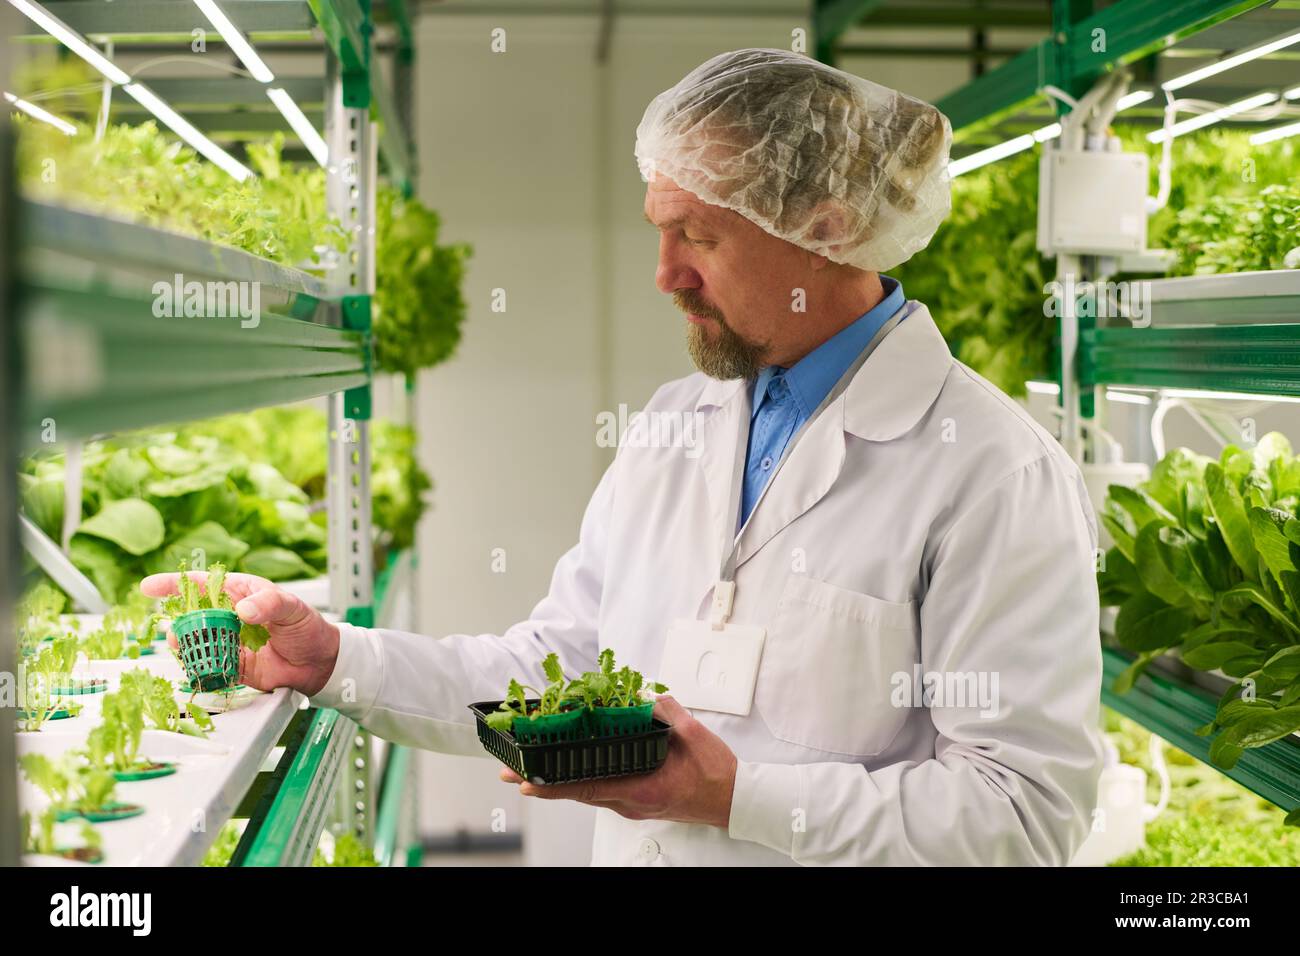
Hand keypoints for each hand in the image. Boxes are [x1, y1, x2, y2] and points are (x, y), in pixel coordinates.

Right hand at [140, 571, 339, 696]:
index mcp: (240, 593)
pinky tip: (199, 669)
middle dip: (178, 623)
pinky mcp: (230, 666)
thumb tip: (243, 609)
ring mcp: (227, 642)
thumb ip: (269, 604)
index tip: (149, 587)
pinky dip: (199, 669)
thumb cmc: (307, 627)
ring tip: (186, 650)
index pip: (201, 584)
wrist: (319, 663)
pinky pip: (206, 667)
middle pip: (191, 616)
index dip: (173, 584)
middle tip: (177, 632)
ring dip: (186, 647)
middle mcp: (228, 616)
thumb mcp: (292, 608)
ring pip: (194, 643)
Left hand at [498, 696, 737, 828]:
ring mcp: (631, 803)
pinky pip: (600, 789)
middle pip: (578, 791)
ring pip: (586, 791)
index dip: (554, 785)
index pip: (588, 787)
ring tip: (531, 767)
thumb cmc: (715, 776)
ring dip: (559, 780)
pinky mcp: (634, 799)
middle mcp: (630, 801)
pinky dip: (579, 778)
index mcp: (641, 789)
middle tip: (512, 770)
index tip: (526, 781)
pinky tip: (569, 766)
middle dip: (544, 781)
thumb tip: (646, 697)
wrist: (733, 800)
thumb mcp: (694, 737)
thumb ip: (668, 712)